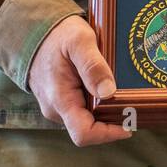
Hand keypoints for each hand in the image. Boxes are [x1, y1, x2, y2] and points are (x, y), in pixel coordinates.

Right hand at [28, 15, 129, 146]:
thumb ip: (92, 66)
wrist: (32, 32)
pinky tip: (110, 89)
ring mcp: (59, 107)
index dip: (109, 135)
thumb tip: (108, 92)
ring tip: (124, 94)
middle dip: (112, 121)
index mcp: (60, 100)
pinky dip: (98, 103)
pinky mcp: (62, 101)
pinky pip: (83, 109)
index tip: (129, 124)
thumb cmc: (57, 36)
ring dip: (106, 111)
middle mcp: (57, 110)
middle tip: (134, 105)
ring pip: (88, 119)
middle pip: (90, 129)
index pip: (83, 133)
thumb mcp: (78, 41)